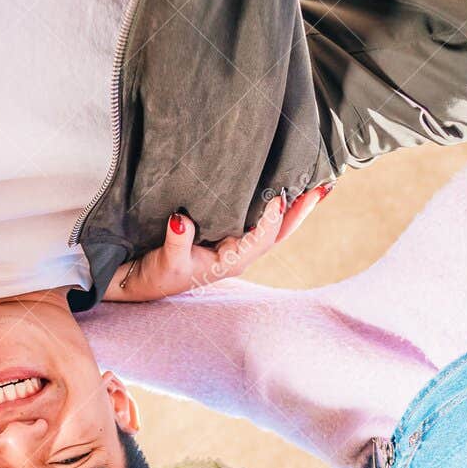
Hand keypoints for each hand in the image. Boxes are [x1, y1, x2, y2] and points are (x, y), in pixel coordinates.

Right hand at [103, 188, 326, 302]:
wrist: (143, 283)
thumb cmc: (156, 276)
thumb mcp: (164, 261)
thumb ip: (175, 241)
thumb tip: (181, 219)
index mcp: (229, 262)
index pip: (259, 241)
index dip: (270, 220)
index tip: (279, 199)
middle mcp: (239, 254)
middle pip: (278, 234)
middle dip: (300, 212)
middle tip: (323, 188)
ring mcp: (235, 246)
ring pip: (274, 227)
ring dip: (295, 208)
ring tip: (315, 184)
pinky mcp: (228, 236)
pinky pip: (259, 221)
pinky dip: (276, 206)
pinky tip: (285, 188)